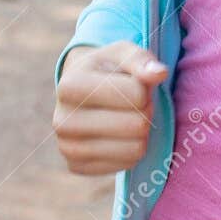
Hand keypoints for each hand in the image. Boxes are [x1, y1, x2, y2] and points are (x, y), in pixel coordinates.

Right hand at [53, 40, 167, 175]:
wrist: (82, 92)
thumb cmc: (108, 69)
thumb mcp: (123, 53)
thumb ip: (141, 59)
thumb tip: (159, 73)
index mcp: (69, 86)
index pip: (136, 94)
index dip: (145, 88)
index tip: (134, 84)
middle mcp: (62, 121)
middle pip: (137, 125)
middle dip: (146, 111)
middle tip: (136, 103)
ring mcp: (67, 148)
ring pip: (135, 149)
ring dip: (142, 132)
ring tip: (128, 116)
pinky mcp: (76, 167)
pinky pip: (127, 164)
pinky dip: (132, 149)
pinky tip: (119, 135)